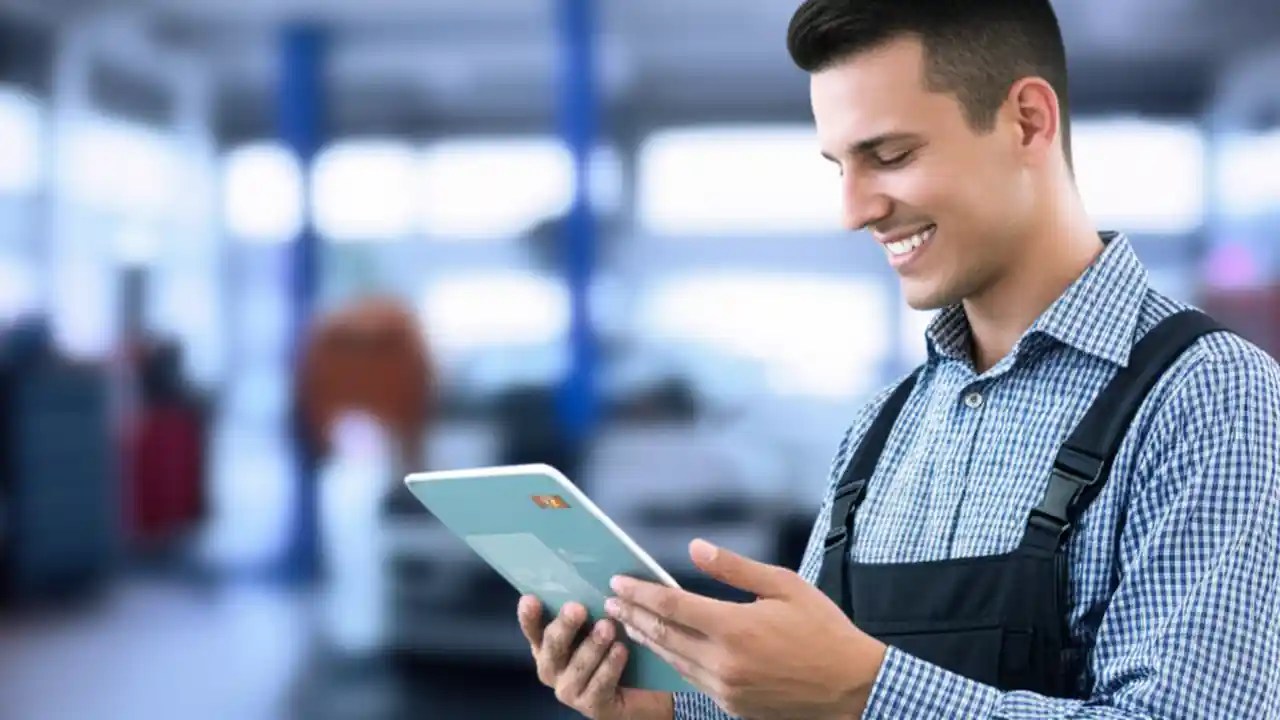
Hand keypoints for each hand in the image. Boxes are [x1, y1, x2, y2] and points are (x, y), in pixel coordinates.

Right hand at [518, 595, 673, 719]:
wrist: (642, 688)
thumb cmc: (613, 646)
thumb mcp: (598, 623)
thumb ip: (589, 606)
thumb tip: (594, 578)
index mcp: (547, 645)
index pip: (532, 628)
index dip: (529, 616)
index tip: (530, 598)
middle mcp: (551, 668)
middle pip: (552, 647)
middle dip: (564, 627)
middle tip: (578, 608)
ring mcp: (569, 690)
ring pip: (576, 667)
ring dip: (592, 646)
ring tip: (607, 627)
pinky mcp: (591, 706)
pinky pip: (598, 685)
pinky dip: (610, 667)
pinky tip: (621, 650)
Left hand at [605, 539, 886, 719]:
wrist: (851, 687)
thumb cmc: (822, 630)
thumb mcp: (784, 585)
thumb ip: (734, 568)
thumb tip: (696, 547)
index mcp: (734, 627)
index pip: (670, 606)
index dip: (639, 593)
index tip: (618, 582)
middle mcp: (723, 662)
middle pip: (662, 635)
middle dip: (632, 615)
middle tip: (610, 601)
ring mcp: (725, 689)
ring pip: (673, 660)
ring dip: (647, 639)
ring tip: (627, 622)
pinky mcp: (731, 706)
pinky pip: (691, 679)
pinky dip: (672, 660)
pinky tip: (664, 648)